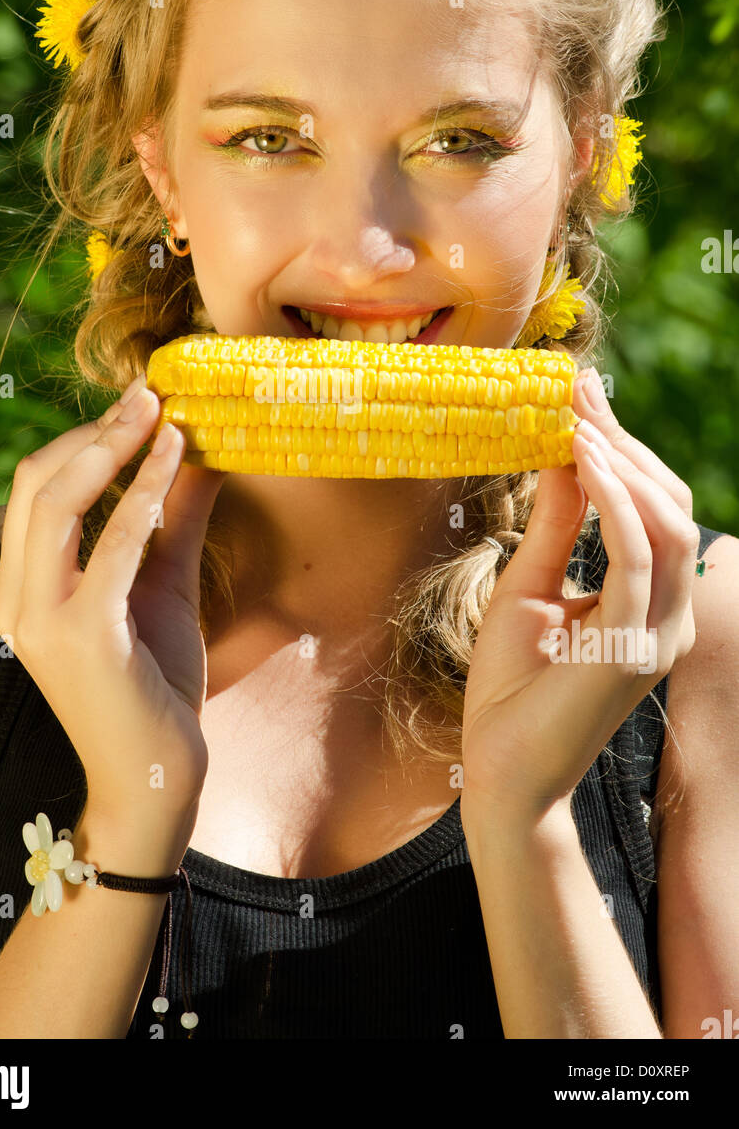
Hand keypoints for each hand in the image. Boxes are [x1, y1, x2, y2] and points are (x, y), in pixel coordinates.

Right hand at [0, 375, 226, 829]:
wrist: (159, 776)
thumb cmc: (156, 686)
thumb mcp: (164, 586)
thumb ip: (173, 521)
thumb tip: (200, 454)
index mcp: (23, 587)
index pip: (35, 488)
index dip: (84, 438)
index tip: (139, 402)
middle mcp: (16, 599)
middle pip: (35, 482)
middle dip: (94, 431)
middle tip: (149, 394)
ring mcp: (40, 619)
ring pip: (55, 501)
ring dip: (110, 447)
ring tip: (159, 411)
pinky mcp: (81, 637)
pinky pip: (111, 546)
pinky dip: (143, 493)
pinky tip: (176, 459)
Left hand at [459, 366, 698, 820]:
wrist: (497, 773)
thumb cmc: (509, 690)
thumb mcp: (529, 587)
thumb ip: (557, 527)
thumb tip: (566, 455)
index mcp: (648, 606)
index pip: (654, 510)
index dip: (623, 449)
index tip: (582, 396)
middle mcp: (666, 618)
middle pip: (669, 506)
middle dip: (626, 444)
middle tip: (578, 394)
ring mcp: (657, 634)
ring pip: (667, 524)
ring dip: (622, 463)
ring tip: (577, 420)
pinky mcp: (632, 647)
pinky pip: (638, 557)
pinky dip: (613, 502)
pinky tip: (583, 462)